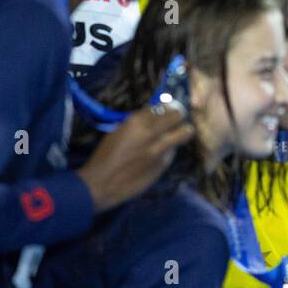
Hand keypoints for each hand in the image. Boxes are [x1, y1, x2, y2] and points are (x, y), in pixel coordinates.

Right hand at [77, 107, 192, 212]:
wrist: (102, 182)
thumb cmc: (106, 155)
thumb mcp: (120, 130)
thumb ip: (140, 122)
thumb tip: (157, 114)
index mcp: (137, 121)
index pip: (164, 106)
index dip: (167, 106)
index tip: (166, 109)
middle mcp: (152, 133)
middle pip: (180, 115)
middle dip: (178, 115)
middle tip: (173, 119)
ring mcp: (160, 149)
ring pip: (185, 132)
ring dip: (180, 132)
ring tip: (171, 135)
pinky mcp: (164, 164)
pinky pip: (173, 150)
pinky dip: (168, 150)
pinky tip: (156, 154)